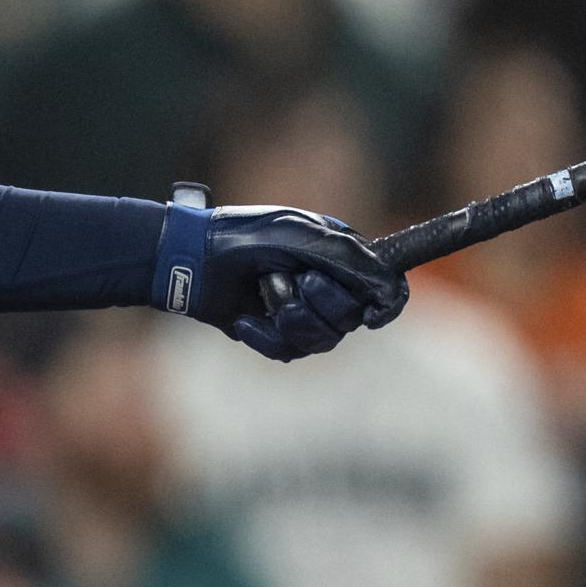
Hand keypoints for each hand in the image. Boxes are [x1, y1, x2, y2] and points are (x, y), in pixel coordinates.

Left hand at [156, 195, 406, 361]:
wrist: (195, 260)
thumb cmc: (246, 237)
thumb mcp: (301, 235)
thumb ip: (350, 259)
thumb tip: (391, 288)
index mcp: (344, 257)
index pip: (387, 288)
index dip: (387, 304)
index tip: (373, 315)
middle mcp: (332, 287)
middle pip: (353, 317)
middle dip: (322, 301)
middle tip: (296, 278)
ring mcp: (307, 315)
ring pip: (323, 340)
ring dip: (291, 316)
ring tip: (265, 290)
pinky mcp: (280, 336)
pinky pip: (290, 351)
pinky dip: (265, 334)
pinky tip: (245, 316)